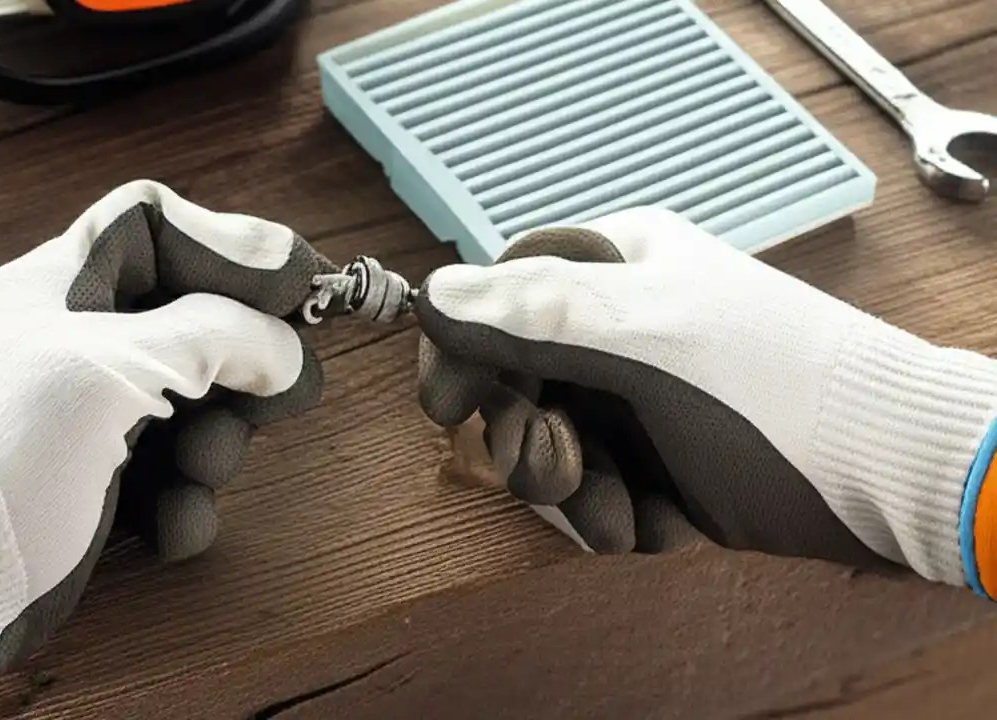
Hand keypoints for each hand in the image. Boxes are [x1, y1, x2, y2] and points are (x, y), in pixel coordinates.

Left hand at [0, 181, 332, 717]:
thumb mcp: (106, 369)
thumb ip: (209, 333)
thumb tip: (284, 342)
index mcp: (59, 288)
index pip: (156, 228)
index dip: (229, 249)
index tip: (296, 293)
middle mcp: (73, 343)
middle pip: (192, 321)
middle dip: (236, 369)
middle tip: (268, 405)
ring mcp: (85, 417)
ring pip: (193, 404)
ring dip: (215, 444)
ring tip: (196, 478)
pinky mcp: (95, 486)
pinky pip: (171, 475)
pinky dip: (185, 502)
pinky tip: (171, 527)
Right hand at [416, 208, 996, 588]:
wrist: (893, 474)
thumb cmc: (776, 390)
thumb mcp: (651, 338)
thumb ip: (535, 312)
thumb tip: (431, 293)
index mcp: (616, 266)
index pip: (498, 299)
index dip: (463, 355)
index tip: (447, 410)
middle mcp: (621, 326)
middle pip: (517, 386)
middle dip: (533, 443)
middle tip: (561, 471)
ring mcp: (642, 394)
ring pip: (554, 448)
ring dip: (578, 494)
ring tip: (626, 512)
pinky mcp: (662, 456)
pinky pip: (599, 488)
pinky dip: (620, 516)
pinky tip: (662, 523)